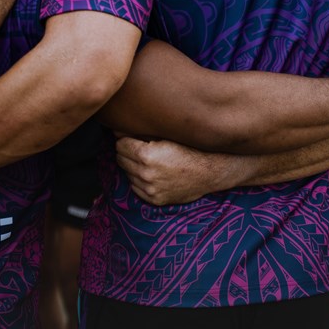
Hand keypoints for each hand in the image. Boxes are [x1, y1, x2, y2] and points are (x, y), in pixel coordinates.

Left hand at [116, 136, 234, 204]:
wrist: (210, 172)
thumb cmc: (191, 148)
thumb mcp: (168, 136)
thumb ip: (142, 132)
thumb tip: (118, 129)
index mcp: (147, 155)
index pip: (120, 144)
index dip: (127, 139)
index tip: (134, 138)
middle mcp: (146, 174)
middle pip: (120, 159)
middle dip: (127, 152)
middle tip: (140, 147)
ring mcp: (150, 189)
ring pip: (127, 173)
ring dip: (134, 166)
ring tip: (150, 161)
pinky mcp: (154, 199)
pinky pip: (135, 187)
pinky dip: (140, 180)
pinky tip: (154, 173)